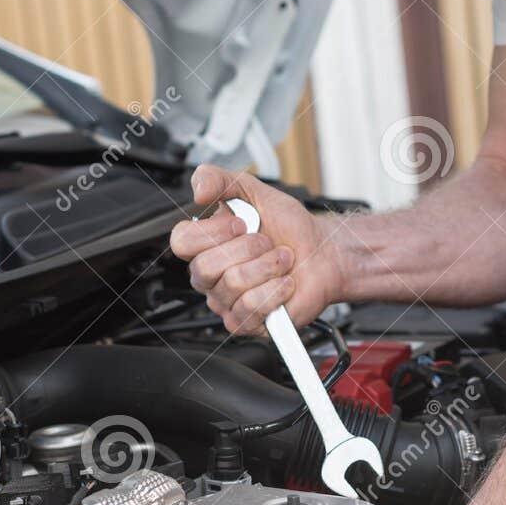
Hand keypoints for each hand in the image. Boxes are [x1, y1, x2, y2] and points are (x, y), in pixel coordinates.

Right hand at [169, 165, 344, 334]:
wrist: (323, 253)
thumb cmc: (289, 228)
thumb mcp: (256, 192)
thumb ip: (220, 181)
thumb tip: (197, 190)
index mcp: (206, 246)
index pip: (182, 242)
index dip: (213, 232)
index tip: (241, 224)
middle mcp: (211, 277)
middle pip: (205, 268)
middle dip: (248, 249)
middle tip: (268, 243)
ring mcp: (227, 302)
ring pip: (232, 285)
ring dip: (268, 266)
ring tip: (282, 260)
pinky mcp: (247, 323)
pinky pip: (250, 309)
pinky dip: (275, 291)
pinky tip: (285, 283)